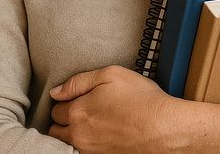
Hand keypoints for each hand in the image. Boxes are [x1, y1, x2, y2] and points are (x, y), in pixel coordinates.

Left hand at [48, 65, 176, 152]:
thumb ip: (79, 81)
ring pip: (67, 144)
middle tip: (81, 111)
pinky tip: (100, 136)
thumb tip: (56, 92)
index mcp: (78, 111)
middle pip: (56, 130)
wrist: (164, 128)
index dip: (65, 101)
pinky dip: (86, 144)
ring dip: (72, 134)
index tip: (77, 98)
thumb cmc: (141, 99)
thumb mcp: (111, 74)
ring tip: (90, 124)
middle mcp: (79, 134)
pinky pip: (82, 152)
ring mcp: (90, 150)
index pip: (56, 108)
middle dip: (64, 120)